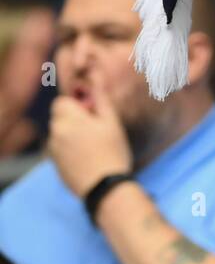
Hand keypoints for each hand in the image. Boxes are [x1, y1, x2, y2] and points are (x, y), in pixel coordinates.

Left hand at [47, 74, 132, 198]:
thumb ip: (100, 98)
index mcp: (68, 119)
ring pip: (60, 133)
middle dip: (75, 120)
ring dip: (73, 135)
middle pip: (60, 117)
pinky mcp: (55, 164)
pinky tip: (88, 159)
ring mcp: (53, 150)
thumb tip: (95, 75)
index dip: (78, 106)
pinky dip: (71, 150)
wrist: (105, 187)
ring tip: (94, 148)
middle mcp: (55, 133)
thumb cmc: (112, 152)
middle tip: (97, 132)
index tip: (94, 115)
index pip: (62, 102)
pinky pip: (60, 149)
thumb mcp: (111, 123)